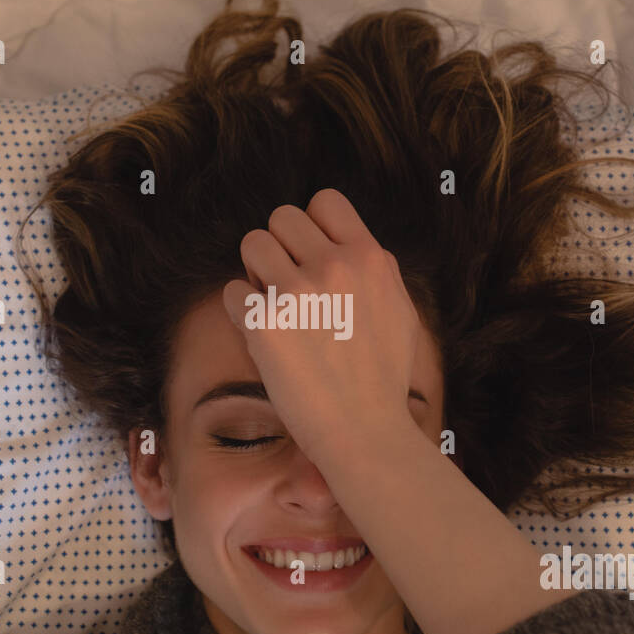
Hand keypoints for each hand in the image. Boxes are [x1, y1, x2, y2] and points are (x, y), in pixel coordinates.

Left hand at [222, 188, 420, 470]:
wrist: (364, 432)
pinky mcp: (266, 322)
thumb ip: (376, 274)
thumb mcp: (400, 313)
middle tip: (288, 289)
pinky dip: (240, 313)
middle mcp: (337, 266)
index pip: (325, 201)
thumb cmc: (382, 382)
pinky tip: (262, 339)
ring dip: (256, 273)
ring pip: (252, 243)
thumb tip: (353, 246)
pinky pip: (233, 292)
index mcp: (372, 259)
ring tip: (274, 310)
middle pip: (282, 217)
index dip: (311, 227)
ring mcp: (300, 292)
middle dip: (279, 248)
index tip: (310, 258)